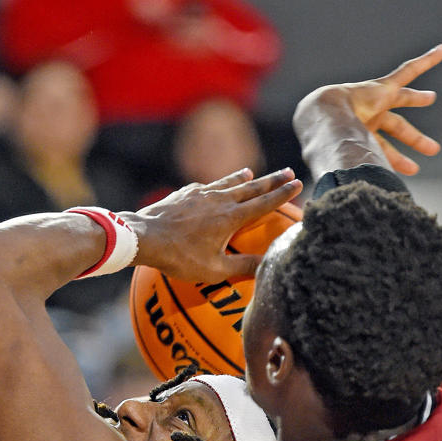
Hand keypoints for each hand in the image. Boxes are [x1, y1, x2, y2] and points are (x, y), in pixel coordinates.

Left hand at [127, 168, 301, 283]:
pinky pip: (205, 187)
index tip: (298, 183)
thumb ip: (242, 266)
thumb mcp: (213, 269)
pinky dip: (216, 185)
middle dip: (271, 180)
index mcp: (230, 217)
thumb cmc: (179, 258)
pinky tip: (213, 187)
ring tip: (251, 173)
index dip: (282, 194)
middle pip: (251, 187)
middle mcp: (218, 200)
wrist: (143, 237)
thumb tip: (268, 265)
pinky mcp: (183, 194)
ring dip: (242, 178)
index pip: (263, 203)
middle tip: (288, 171)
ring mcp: (199, 194)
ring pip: (227, 183)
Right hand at [295, 44, 441, 174]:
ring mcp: (376, 101)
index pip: (382, 151)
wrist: (322, 120)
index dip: (395, 162)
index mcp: (360, 139)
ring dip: (418, 99)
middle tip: (433, 150)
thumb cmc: (331, 146)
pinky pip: (408, 70)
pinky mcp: (383, 86)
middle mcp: (369, 119)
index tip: (408, 175)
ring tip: (431, 98)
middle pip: (397, 129)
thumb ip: (358, 180)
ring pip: (403, 99)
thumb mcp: (350, 167)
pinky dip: (426, 60)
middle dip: (414, 139)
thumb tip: (361, 208)